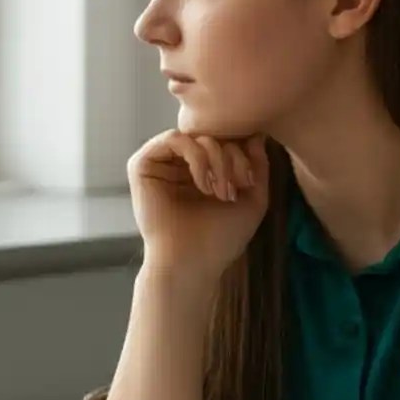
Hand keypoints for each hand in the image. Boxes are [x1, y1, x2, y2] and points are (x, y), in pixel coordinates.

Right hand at [128, 130, 271, 282]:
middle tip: (234, 188)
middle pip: (212, 136)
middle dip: (232, 158)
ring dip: (215, 159)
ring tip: (219, 190)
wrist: (191, 263)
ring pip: (194, 135)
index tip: (250, 183)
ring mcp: (160, 165)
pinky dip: (195, 156)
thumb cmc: (219, 239)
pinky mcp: (142, 167)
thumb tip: (258, 135)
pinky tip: (201, 183)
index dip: (243, 153)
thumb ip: (257, 166)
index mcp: (201, 172)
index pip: (225, 141)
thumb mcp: (253, 200)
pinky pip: (173, 139)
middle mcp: (178, 166)